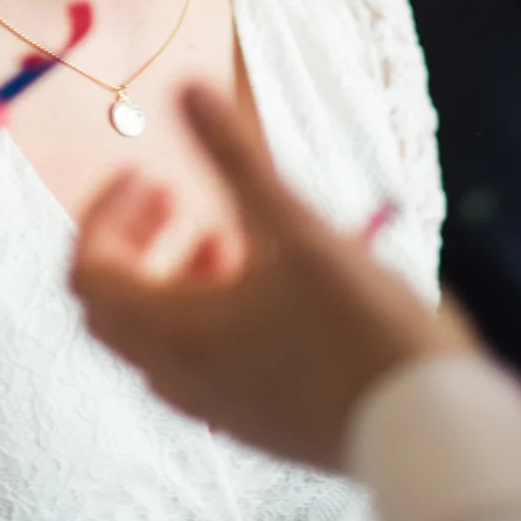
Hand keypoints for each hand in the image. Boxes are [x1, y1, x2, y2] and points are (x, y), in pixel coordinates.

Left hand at [71, 85, 475, 470]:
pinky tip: (267, 288)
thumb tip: (188, 89)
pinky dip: (207, 315)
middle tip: (172, 199)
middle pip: (112, 307)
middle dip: (132, 243)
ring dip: (174, 278)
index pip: (89, 271)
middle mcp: (182, 378)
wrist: (431, 431)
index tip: (148, 174)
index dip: (104, 215)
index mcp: (175, 333)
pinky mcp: (257, 425)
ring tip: (228, 236)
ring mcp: (217, 409)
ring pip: (158, 338)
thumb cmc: (364, 328)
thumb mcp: (297, 229)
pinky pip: (199, 365)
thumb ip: (236, 158)